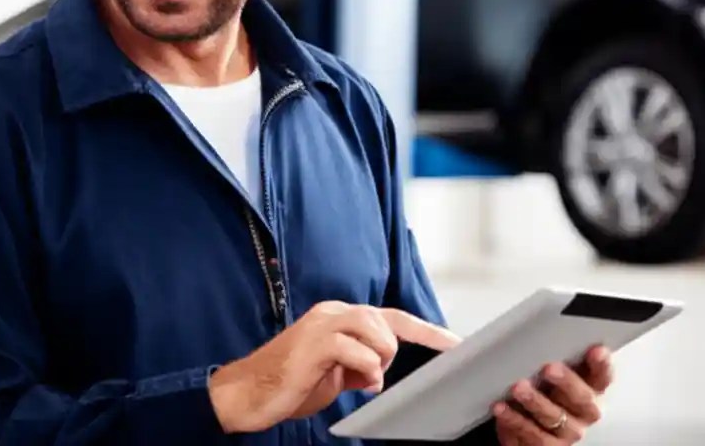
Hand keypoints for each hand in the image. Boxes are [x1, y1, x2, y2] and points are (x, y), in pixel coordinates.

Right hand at [208, 301, 459, 433]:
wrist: (249, 393)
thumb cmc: (291, 383)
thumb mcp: (335, 372)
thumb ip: (359, 362)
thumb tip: (380, 371)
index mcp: (339, 316)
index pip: (392, 317)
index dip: (427, 330)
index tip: (456, 344)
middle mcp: (333, 312)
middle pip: (389, 323)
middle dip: (391, 354)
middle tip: (366, 377)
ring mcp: (324, 324)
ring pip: (378, 332)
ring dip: (377, 361)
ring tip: (356, 379)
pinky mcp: (316, 342)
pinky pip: (359, 351)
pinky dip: (363, 370)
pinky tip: (347, 383)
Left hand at [492, 346, 612, 444]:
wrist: (525, 422)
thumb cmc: (542, 389)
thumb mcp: (551, 371)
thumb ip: (556, 355)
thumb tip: (544, 331)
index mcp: (591, 387)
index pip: (603, 375)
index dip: (602, 364)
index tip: (596, 350)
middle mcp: (585, 411)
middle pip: (582, 398)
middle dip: (566, 382)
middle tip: (550, 368)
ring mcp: (569, 430)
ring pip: (554, 416)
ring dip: (535, 401)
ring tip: (518, 387)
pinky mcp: (550, 445)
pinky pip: (533, 434)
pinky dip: (515, 419)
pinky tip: (502, 408)